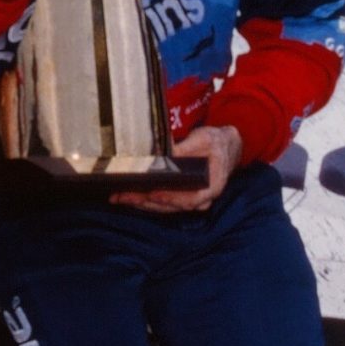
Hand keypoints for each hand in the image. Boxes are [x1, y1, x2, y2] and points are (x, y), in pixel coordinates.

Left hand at [112, 124, 241, 213]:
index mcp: (212, 186)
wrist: (225, 147)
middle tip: (124, 196)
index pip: (190, 199)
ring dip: (141, 203)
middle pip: (172, 206)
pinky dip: (145, 199)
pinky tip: (128, 195)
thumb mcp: (205, 139)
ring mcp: (191, 200)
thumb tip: (168, 151)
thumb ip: (187, 147)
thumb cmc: (216, 143)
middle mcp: (202, 199)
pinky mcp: (180, 196)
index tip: (153, 194)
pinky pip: (162, 201)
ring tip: (119, 197)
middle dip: (146, 202)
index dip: (171, 198)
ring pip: (164, 206)